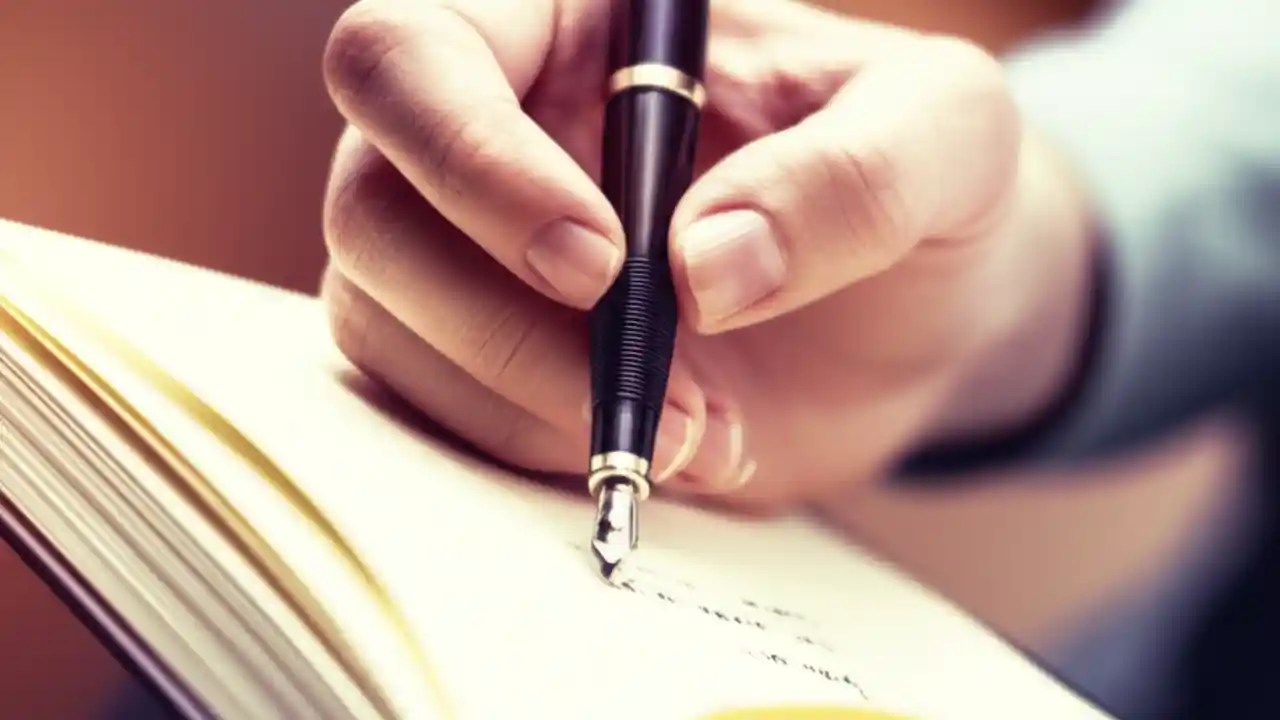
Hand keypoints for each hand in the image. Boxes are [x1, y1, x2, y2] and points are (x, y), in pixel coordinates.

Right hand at [319, 0, 1095, 511]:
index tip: (599, 264)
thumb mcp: (947, 139)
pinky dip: (539, 450)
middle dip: (505, 325)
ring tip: (703, 429)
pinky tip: (667, 447)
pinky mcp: (480, 360)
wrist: (907, 319)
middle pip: (370, 208)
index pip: (414, 52)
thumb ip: (856, 172)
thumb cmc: (918, 188)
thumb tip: (706, 267)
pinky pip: (434, 410)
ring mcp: (469, 253)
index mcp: (573, 26)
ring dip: (536, 405)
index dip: (472, 160)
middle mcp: (494, 131)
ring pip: (388, 324)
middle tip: (672, 390)